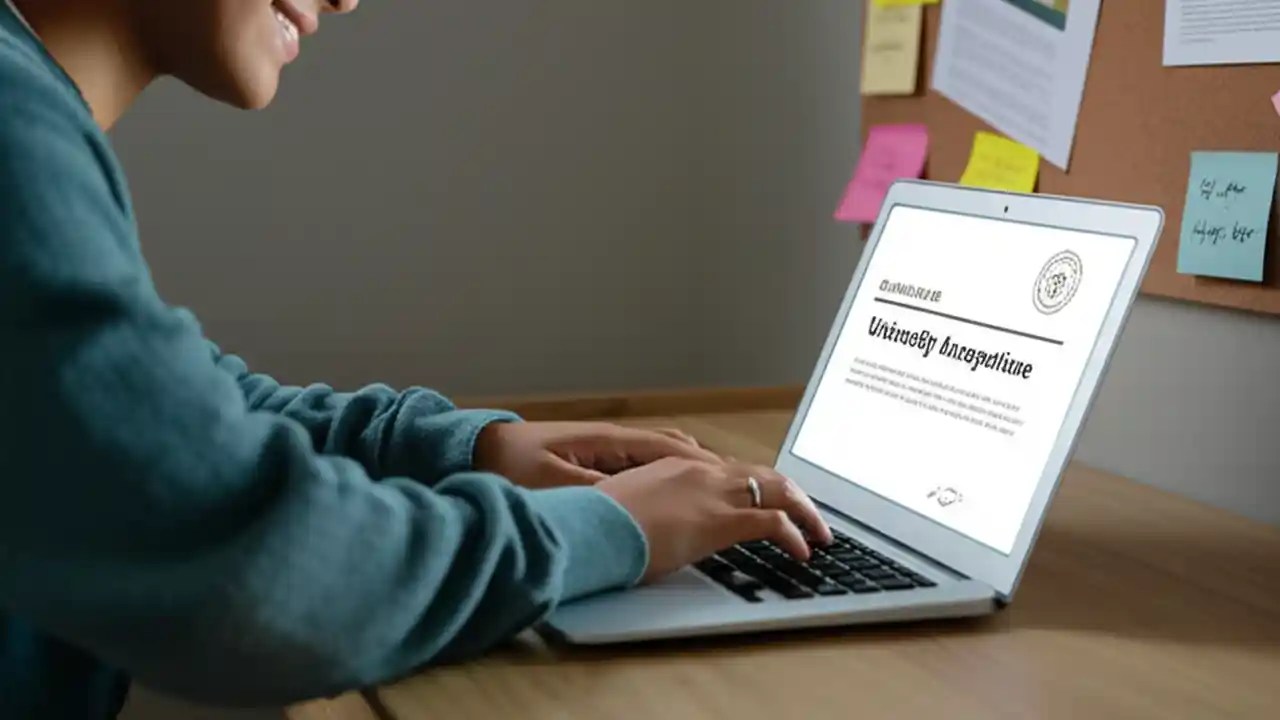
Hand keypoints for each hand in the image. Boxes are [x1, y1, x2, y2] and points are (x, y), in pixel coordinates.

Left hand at [473, 421, 721, 488]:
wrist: (477, 448)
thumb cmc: (509, 464)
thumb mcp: (551, 483)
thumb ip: (593, 490)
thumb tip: (632, 497)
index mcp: (608, 440)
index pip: (669, 449)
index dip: (704, 465)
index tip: (734, 480)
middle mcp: (613, 438)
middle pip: (674, 449)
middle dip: (707, 466)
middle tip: (740, 486)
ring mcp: (605, 446)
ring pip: (662, 453)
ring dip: (691, 468)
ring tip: (720, 488)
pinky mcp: (596, 458)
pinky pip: (645, 461)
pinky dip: (670, 471)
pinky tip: (678, 488)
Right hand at [597, 458, 833, 582]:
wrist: (588, 527)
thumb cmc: (597, 524)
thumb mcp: (627, 509)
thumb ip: (649, 510)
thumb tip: (653, 526)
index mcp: (675, 465)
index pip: (728, 470)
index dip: (755, 486)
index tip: (768, 499)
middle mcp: (699, 472)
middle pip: (761, 473)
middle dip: (791, 492)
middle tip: (808, 514)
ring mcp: (712, 493)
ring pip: (777, 489)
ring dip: (803, 511)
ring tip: (818, 532)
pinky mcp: (720, 521)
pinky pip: (773, 523)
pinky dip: (795, 535)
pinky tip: (803, 550)